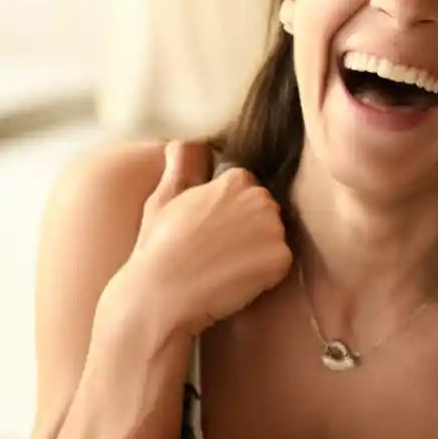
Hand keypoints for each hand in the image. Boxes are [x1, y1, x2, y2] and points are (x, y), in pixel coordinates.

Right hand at [117, 141, 292, 339]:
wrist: (161, 294)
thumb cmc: (157, 249)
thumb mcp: (163, 198)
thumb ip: (179, 167)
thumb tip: (181, 144)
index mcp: (236, 180)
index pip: (249, 190)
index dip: (231, 213)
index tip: (212, 231)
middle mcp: (260, 198)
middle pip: (266, 212)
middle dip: (249, 230)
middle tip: (218, 252)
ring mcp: (273, 228)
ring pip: (274, 238)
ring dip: (257, 253)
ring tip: (224, 267)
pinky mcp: (280, 258)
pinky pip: (279, 265)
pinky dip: (264, 276)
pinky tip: (235, 281)